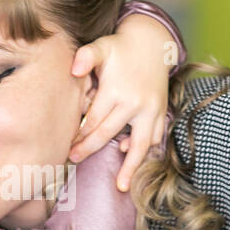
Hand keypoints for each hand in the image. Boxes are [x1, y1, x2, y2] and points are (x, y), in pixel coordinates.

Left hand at [67, 13, 171, 190]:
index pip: (94, 121)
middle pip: (109, 134)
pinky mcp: (162, 112)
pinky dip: (145, 150)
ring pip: (140, 144)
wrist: (153, 43)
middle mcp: (135, 103)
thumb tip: (74, 68)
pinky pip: (155, 137)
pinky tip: (131, 158)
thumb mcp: (102, 46)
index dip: (80, 136)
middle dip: (90, 149)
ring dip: (130, 166)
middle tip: (73, 160)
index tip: (68, 147)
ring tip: (121, 187)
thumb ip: (86, 56)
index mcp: (117, 91)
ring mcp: (151, 110)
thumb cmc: (121, 47)